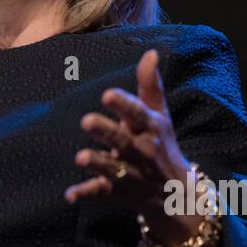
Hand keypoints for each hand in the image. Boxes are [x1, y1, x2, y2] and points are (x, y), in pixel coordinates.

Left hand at [64, 49, 200, 243]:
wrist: (177, 195)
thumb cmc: (161, 145)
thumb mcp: (159, 115)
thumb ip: (150, 86)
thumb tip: (150, 52)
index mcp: (150, 129)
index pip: (138, 115)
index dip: (124, 105)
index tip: (108, 94)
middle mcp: (142, 152)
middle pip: (123, 141)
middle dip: (106, 132)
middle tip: (86, 120)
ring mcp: (130, 173)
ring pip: (112, 168)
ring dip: (97, 163)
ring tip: (80, 157)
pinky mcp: (118, 191)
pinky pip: (101, 192)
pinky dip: (85, 193)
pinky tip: (69, 195)